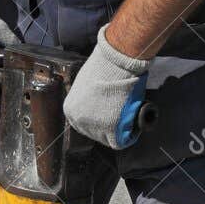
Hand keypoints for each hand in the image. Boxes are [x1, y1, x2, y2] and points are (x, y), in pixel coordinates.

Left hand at [64, 25, 150, 149]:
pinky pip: (120, 141)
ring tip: (127, 115)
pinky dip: (129, 135)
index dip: (99, 120)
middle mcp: (78, 121)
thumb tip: (97, 107)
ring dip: (120, 129)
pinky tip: (134, 126)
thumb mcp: (85, 85)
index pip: (84, 124)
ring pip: (108, 138)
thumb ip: (87, 100)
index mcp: (70, 110)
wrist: (116, 62)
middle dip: (109, 126)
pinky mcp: (110, 129)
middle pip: (95, 133)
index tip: (110, 114)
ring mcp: (93, 126)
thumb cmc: (104, 67)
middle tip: (121, 115)